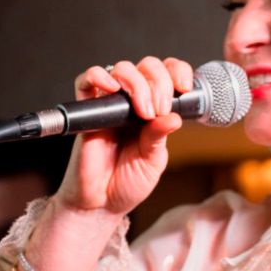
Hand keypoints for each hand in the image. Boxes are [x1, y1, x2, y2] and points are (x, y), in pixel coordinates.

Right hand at [55, 55, 194, 216]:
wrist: (100, 204)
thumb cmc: (127, 183)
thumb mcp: (152, 161)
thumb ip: (159, 137)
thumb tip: (173, 116)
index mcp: (154, 110)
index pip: (168, 75)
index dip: (177, 72)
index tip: (185, 87)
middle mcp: (133, 102)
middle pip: (147, 66)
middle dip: (159, 82)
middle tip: (159, 110)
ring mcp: (110, 104)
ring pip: (123, 69)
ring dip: (137, 84)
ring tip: (143, 112)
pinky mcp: (87, 110)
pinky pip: (86, 81)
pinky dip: (97, 76)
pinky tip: (110, 87)